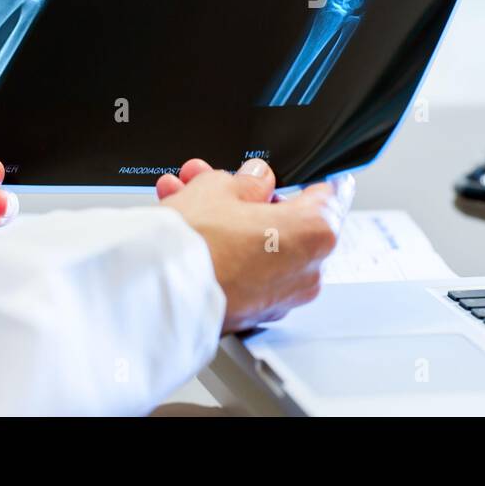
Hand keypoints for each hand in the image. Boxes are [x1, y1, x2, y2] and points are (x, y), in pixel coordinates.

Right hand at [157, 158, 348, 332]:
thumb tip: (255, 179)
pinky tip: (186, 223)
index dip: (304, 177)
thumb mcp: (220, 188)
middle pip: (284, 220)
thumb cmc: (195, 245)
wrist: (155, 295)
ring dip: (224, 217)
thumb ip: (248, 180)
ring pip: (257, 244)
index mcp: (316, 234)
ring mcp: (278, 298)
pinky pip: (241, 269)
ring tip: (185, 194)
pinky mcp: (250, 313)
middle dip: (246, 197)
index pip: (329, 194)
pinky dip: (220, 247)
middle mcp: (306, 272)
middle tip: (216, 178)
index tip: (292, 172)